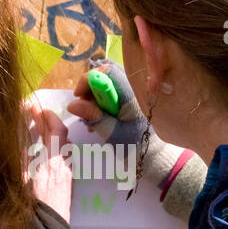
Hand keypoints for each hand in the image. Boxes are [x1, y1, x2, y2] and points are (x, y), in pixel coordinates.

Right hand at [23, 98, 72, 222]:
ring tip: (37, 130)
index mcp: (51, 163)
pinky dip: (53, 148)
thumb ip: (18, 158)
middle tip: (34, 113)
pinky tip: (41, 153)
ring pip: (63, 147)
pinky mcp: (66, 185)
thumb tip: (15, 138)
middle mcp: (62, 166)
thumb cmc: (29, 212)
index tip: (31, 105)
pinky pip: (62, 159)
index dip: (43, 114)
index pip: (53, 129)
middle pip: (60, 135)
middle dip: (48, 120)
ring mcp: (66, 176)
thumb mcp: (17, 183)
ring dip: (51, 134)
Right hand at [68, 58, 187, 194]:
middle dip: (89, 91)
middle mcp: (132, 89)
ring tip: (90, 121)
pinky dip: (100, 105)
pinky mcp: (129, 102)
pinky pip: (110, 95)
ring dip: (93, 101)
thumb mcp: (111, 133)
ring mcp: (131, 95)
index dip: (88, 80)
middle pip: (105, 76)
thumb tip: (72, 104)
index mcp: (130, 94)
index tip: (78, 97)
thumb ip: (93, 116)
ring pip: (105, 86)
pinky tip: (98, 122)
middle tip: (83, 110)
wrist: (155, 157)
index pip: (107, 71)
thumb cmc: (135, 147)